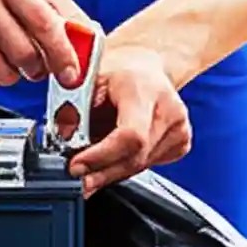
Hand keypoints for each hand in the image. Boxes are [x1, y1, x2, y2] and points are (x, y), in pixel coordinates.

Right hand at [0, 0, 90, 91]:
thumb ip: (67, 13)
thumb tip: (91, 40)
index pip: (43, 23)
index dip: (62, 54)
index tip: (71, 73)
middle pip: (23, 55)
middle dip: (37, 68)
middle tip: (36, 63)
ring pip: (2, 74)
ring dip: (13, 74)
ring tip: (7, 55)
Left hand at [68, 44, 191, 197]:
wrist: (144, 68)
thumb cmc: (116, 73)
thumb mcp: (87, 82)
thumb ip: (74, 112)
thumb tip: (63, 144)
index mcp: (144, 87)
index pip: (130, 135)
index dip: (102, 156)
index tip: (77, 166)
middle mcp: (169, 108)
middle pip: (135, 157)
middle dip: (101, 171)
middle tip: (78, 178)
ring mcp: (180, 127)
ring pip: (140, 165)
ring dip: (112, 170)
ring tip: (92, 163)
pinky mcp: (182, 143)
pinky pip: (147, 165)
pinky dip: (126, 165)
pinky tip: (116, 153)